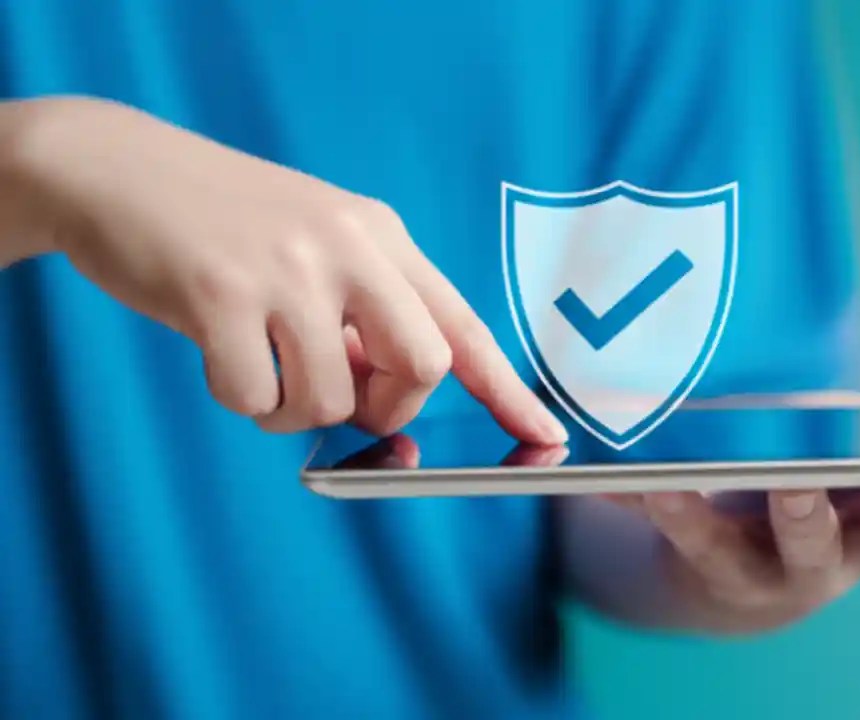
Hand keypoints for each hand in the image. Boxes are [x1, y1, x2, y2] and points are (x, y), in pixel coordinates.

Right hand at [8, 97, 563, 440]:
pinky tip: (219, 352)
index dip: (507, 389)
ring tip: (261, 361)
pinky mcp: (221, 293)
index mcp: (382, 236)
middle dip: (386, 406)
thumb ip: (362, 316)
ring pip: (331, 398)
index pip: (464, 325)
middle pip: (422, 368)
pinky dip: (240, 400)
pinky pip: (255, 399)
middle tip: (344, 392)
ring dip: (294, 409)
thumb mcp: (315, 247)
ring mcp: (288, 268)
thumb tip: (387, 404)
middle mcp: (349, 246)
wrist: (118, 170)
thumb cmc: (226, 224)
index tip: (546, 436)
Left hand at [604, 479, 859, 632]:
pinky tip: (635, 477)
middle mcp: (819, 560)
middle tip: (798, 479)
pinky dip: (653, 504)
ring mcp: (755, 567)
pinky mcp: (699, 562)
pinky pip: (673, 533)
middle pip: (818, 543)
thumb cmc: (836, 502)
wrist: (752, 571)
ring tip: (680, 478)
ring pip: (734, 551)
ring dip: (706, 517)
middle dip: (811, 513)